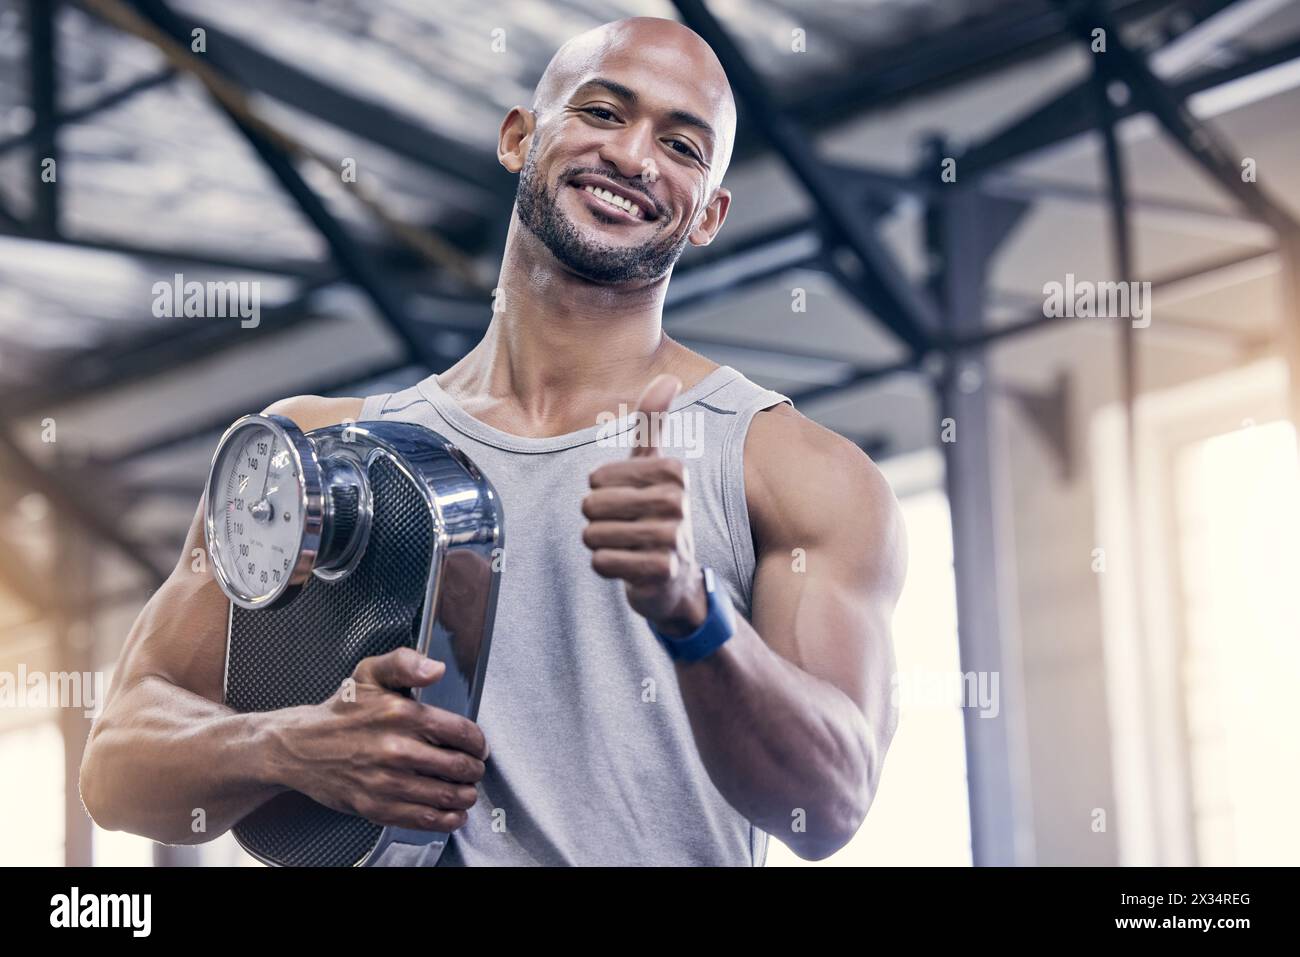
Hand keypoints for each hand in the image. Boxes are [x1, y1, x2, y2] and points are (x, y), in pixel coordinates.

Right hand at [270, 646, 487, 831]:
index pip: (461, 732)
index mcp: (401, 713)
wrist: (299, 748)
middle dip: (473, 770)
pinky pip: (421, 818)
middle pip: (458, 767)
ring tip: (466, 791)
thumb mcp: (370, 673)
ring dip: (464, 795)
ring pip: (444, 795)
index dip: (477, 742)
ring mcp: (386, 781)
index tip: (478, 747)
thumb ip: (405, 663)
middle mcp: (396, 749)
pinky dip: (444, 819)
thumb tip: (437, 669)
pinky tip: (452, 814)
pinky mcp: (375, 807)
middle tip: (474, 770)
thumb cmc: (340, 712)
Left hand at [582, 374, 707, 636]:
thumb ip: (654, 423)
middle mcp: (676, 502)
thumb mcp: (654, 467)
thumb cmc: (656, 514)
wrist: (674, 579)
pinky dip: (605, 567)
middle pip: (591, 505)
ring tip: (625, 546)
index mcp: (672, 472)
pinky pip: (601, 563)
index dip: (599, 492)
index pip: (596, 478)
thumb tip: (670, 376)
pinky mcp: (660, 571)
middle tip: (622, 527)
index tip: (625, 500)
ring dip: (600, 544)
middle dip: (596, 521)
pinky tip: (627, 567)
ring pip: (593, 535)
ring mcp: (671, 538)